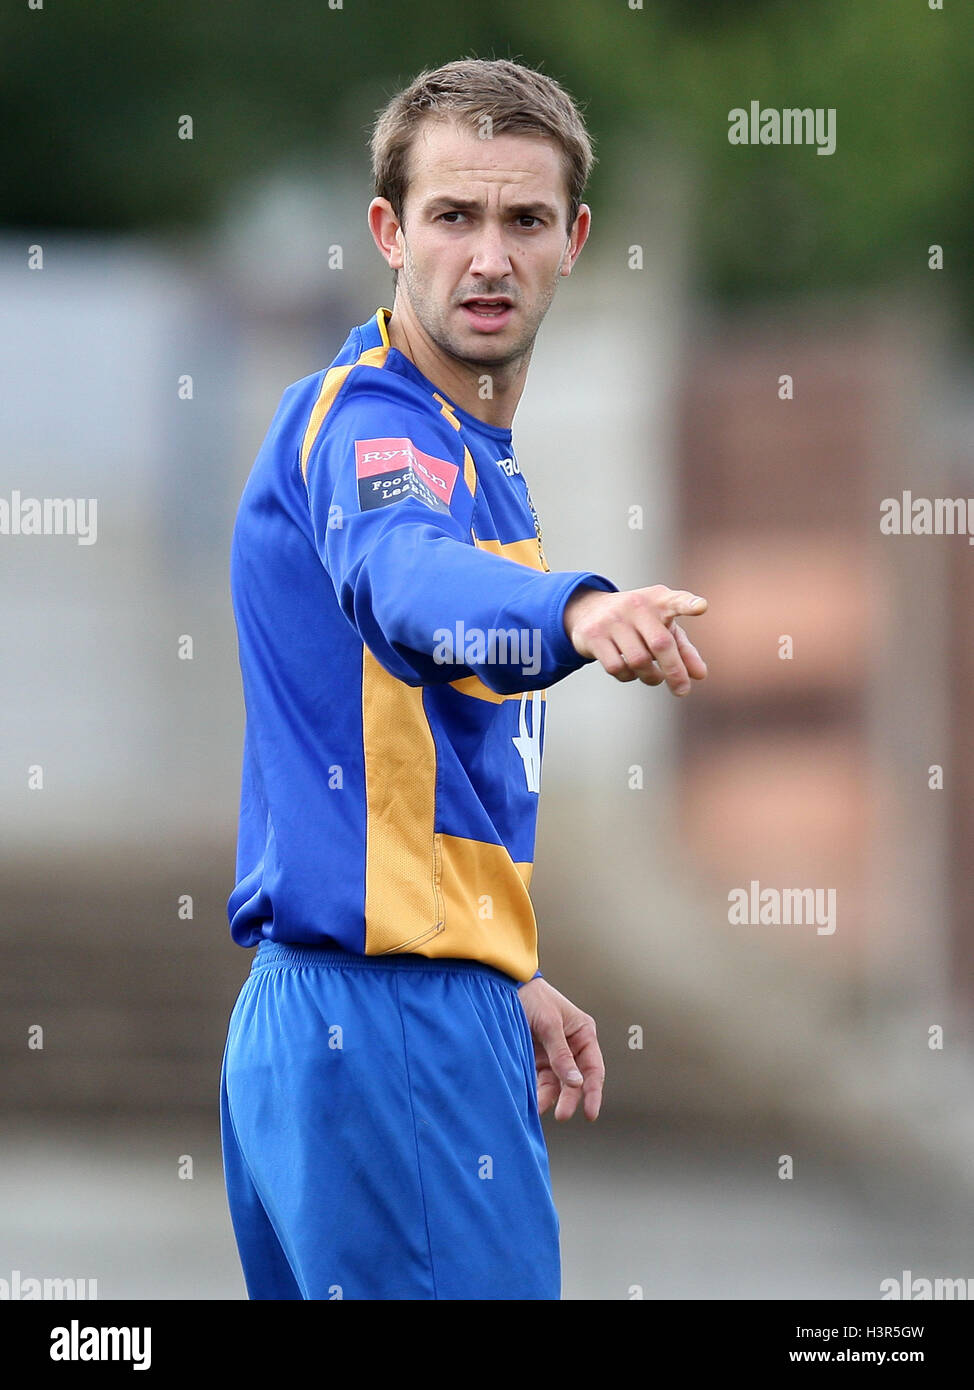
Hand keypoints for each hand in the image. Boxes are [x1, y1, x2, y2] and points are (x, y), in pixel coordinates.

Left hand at [517, 977, 603, 1120]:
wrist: (504, 986)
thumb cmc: (533, 998)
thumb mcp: (549, 1024)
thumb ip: (561, 1054)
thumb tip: (576, 1082)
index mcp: (583, 1034)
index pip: (593, 1069)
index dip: (593, 1092)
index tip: (590, 1113)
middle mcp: (571, 1046)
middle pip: (575, 1080)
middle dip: (569, 1099)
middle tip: (561, 1115)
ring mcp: (553, 1054)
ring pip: (556, 1083)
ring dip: (549, 1097)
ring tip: (537, 1108)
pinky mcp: (536, 1058)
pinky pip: (539, 1079)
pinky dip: (536, 1090)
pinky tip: (530, 1100)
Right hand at [564, 583, 707, 693]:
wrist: (590, 610)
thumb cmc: (638, 623)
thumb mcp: (663, 629)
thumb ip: (684, 650)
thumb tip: (700, 675)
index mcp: (658, 600)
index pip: (675, 600)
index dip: (688, 604)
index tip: (701, 607)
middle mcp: (636, 605)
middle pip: (661, 644)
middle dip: (675, 672)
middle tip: (682, 691)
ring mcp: (613, 619)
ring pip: (639, 661)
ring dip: (651, 677)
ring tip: (654, 677)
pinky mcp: (594, 635)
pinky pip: (617, 667)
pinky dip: (628, 676)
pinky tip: (630, 671)